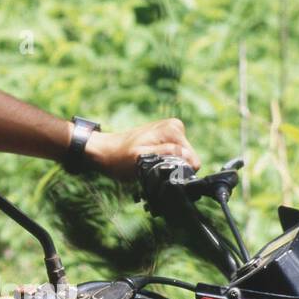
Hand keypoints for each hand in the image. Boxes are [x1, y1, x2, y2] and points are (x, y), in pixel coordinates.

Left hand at [84, 117, 199, 180]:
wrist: (105, 151)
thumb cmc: (120, 158)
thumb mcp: (142, 158)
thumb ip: (167, 155)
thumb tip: (189, 157)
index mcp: (173, 129)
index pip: (193, 159)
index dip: (179, 171)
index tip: (160, 172)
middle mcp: (175, 127)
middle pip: (188, 158)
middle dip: (173, 167)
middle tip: (152, 168)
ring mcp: (171, 131)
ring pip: (182, 158)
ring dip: (168, 164)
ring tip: (149, 164)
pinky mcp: (166, 137)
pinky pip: (174, 154)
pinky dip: (164, 160)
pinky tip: (150, 160)